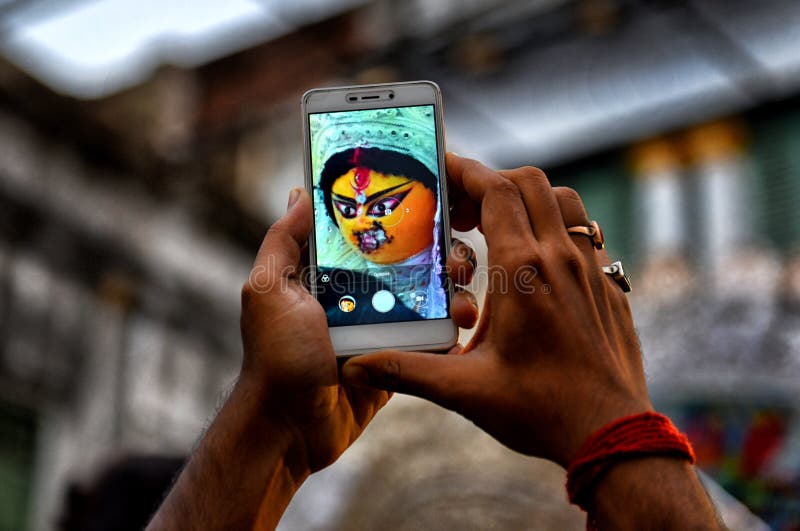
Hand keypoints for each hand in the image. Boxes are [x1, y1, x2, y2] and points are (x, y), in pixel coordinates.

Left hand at [240, 187, 478, 472]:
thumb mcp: (268, 291)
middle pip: (406, 261)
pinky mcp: (395, 358)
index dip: (398, 216)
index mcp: (327, 273)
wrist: (292, 430)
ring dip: (450, 293)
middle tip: (457, 258)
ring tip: (464, 301)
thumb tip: (300, 193)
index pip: (369, 233)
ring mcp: (378, 327)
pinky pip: (428, 338)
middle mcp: (355, 295)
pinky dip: (448, 331)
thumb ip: (283, 242)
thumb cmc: (276, 358)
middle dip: (438, 253)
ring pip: (425, 298)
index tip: (431, 199)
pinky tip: (465, 323)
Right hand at [342, 154, 652, 466]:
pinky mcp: (609, 286)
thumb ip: (407, 370)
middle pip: (528, 183)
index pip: (495, 191)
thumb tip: (354, 367)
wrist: (612, 434)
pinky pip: (585, 232)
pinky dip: (556, 226)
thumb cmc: (541, 410)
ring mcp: (591, 269)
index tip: (441, 168)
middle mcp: (560, 259)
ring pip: (563, 201)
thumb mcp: (465, 390)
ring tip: (500, 225)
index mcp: (523, 272)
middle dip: (490, 182)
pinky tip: (538, 260)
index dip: (465, 171)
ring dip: (529, 198)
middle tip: (461, 208)